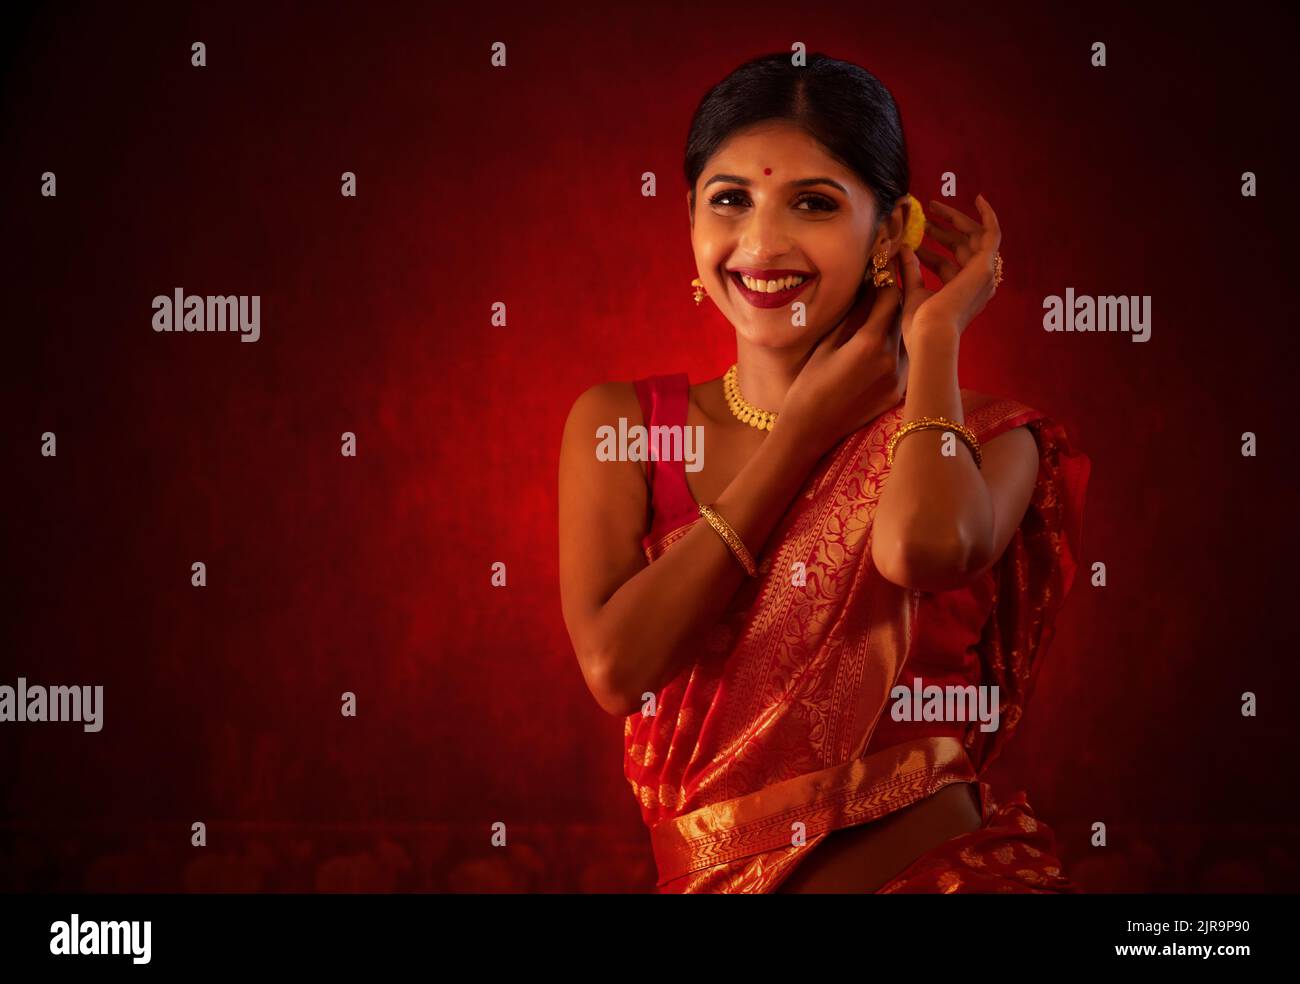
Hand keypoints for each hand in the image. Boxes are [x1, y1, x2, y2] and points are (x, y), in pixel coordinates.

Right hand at [778, 273, 907, 453]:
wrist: (810, 429)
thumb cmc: (809, 384)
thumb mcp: (827, 344)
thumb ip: (852, 314)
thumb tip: (868, 287)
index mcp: (869, 343)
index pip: (891, 298)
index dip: (887, 279)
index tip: (883, 268)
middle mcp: (891, 359)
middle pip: (902, 316)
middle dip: (894, 298)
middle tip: (886, 283)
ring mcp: (898, 378)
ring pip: (906, 338)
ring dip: (898, 323)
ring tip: (884, 313)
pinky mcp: (898, 392)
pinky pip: (905, 360)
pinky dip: (897, 346)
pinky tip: (883, 342)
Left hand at [898, 193, 1001, 344]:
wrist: (931, 334)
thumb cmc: (921, 325)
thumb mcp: (913, 291)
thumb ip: (911, 270)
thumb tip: (904, 248)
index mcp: (961, 293)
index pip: (948, 264)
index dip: (930, 249)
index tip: (913, 238)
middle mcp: (977, 284)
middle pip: (964, 248)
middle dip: (944, 229)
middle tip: (925, 214)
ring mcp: (983, 275)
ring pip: (974, 237)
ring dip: (954, 220)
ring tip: (932, 207)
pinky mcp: (985, 265)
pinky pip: (992, 234)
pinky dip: (988, 216)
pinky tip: (979, 198)